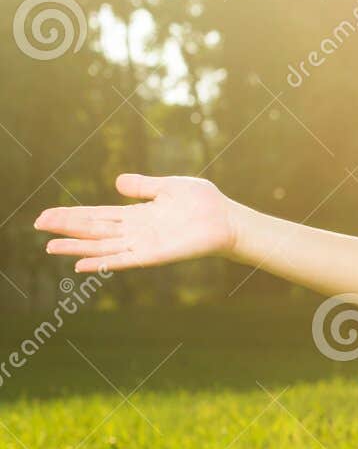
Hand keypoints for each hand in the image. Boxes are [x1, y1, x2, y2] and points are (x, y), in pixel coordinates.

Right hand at [34, 173, 238, 272]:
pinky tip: (82, 265)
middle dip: (65, 228)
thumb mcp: (168, 186)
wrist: (228, 219)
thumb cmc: (204, 203)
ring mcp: (144, 244)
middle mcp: (136, 231)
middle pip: (93, 230)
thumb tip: (117, 183)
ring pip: (102, 246)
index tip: (47, 214)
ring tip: (50, 246)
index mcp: (137, 214)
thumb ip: (142, 186)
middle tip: (37, 226)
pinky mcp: (154, 255)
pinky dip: (102, 262)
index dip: (71, 215)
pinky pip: (123, 260)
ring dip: (76, 247)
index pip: (97, 214)